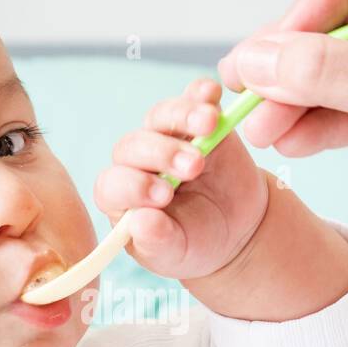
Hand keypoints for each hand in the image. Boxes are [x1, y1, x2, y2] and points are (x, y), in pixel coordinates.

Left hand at [94, 77, 269, 279]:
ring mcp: (166, 137)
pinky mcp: (197, 121)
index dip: (134, 185)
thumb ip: (156, 241)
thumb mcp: (176, 254)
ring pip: (161, 116)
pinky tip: (214, 94)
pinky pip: (194, 98)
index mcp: (120, 197)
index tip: (164, 196)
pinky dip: (202, 93)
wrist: (234, 229)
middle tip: (194, 167)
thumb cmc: (194, 244)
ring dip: (183, 116)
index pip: (113, 184)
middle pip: (134, 145)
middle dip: (162, 153)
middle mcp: (136, 162)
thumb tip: (142, 222)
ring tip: (210, 126)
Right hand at [217, 0, 347, 255]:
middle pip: (334, 15)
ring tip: (263, 129)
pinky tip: (293, 141)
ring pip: (339, 66)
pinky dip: (322, 121)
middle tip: (251, 94)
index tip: (284, 51)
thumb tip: (255, 58)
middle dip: (292, 59)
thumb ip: (320, 72)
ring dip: (299, 97)